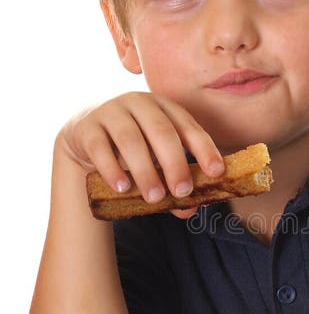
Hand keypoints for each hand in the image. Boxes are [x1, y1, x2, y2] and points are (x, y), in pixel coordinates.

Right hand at [57, 92, 223, 210]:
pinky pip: (100, 147)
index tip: (217, 173)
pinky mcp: (87, 127)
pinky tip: (123, 188)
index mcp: (165, 108)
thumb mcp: (157, 162)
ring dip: (145, 171)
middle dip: (175, 164)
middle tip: (182, 192)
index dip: (204, 149)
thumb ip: (173, 182)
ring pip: (130, 139)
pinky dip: (112, 169)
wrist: (87, 139)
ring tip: (154, 197)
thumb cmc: (134, 151)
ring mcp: (111, 111)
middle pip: (161, 131)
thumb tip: (190, 210)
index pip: (189, 127)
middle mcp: (140, 103)